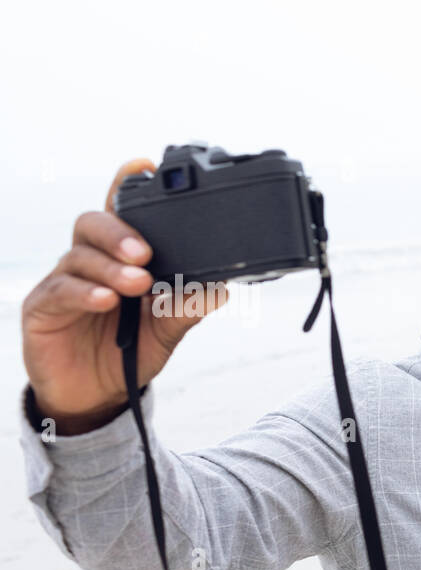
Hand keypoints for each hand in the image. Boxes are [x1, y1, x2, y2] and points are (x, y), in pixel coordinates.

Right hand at [21, 159, 227, 434]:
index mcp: (120, 258)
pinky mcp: (43, 307)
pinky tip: (107, 300)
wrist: (96, 397)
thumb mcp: (167, 331)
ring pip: (79, 256)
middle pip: (93, 224)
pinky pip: (61, 290)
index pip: (120, 213)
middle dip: (120, 232)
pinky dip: (87, 292)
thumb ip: (187, 307)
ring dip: (111, 267)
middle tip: (145, 252)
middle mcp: (90, 261)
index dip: (126, 186)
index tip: (145, 166)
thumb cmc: (128, 352)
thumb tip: (221, 288)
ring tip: (137, 283)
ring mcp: (64, 281)